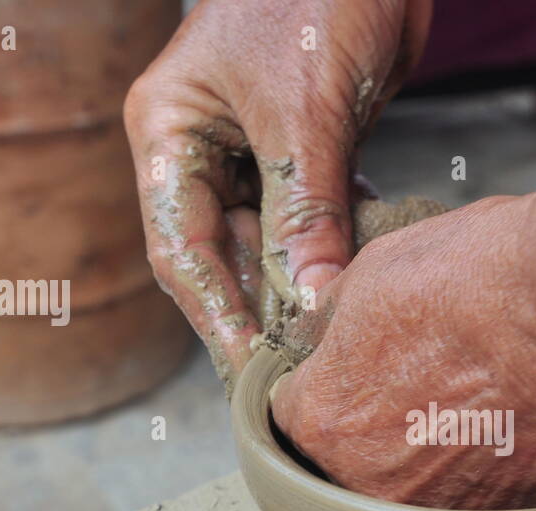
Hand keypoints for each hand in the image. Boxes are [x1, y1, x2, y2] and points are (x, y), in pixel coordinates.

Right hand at [123, 0, 432, 385]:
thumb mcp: (305, 111)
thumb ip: (306, 207)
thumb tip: (311, 300)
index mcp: (170, 134)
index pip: (183, 251)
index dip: (219, 318)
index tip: (254, 374)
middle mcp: (204, 147)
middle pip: (227, 255)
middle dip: (266, 309)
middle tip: (305, 369)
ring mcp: (256, 146)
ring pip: (275, 239)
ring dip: (308, 281)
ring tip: (339, 333)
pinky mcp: (308, 144)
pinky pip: (316, 213)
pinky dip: (339, 242)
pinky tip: (364, 273)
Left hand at [271, 170, 535, 508]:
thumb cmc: (487, 280)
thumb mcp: (381, 268)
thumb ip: (337, 314)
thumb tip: (325, 323)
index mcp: (327, 422)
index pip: (301, 418)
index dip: (336, 386)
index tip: (366, 370)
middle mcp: (375, 487)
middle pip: (362, 468)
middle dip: (390, 432)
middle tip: (436, 386)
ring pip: (432, 494)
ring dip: (449, 461)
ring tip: (491, 405)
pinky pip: (500, 506)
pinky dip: (510, 478)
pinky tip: (533, 428)